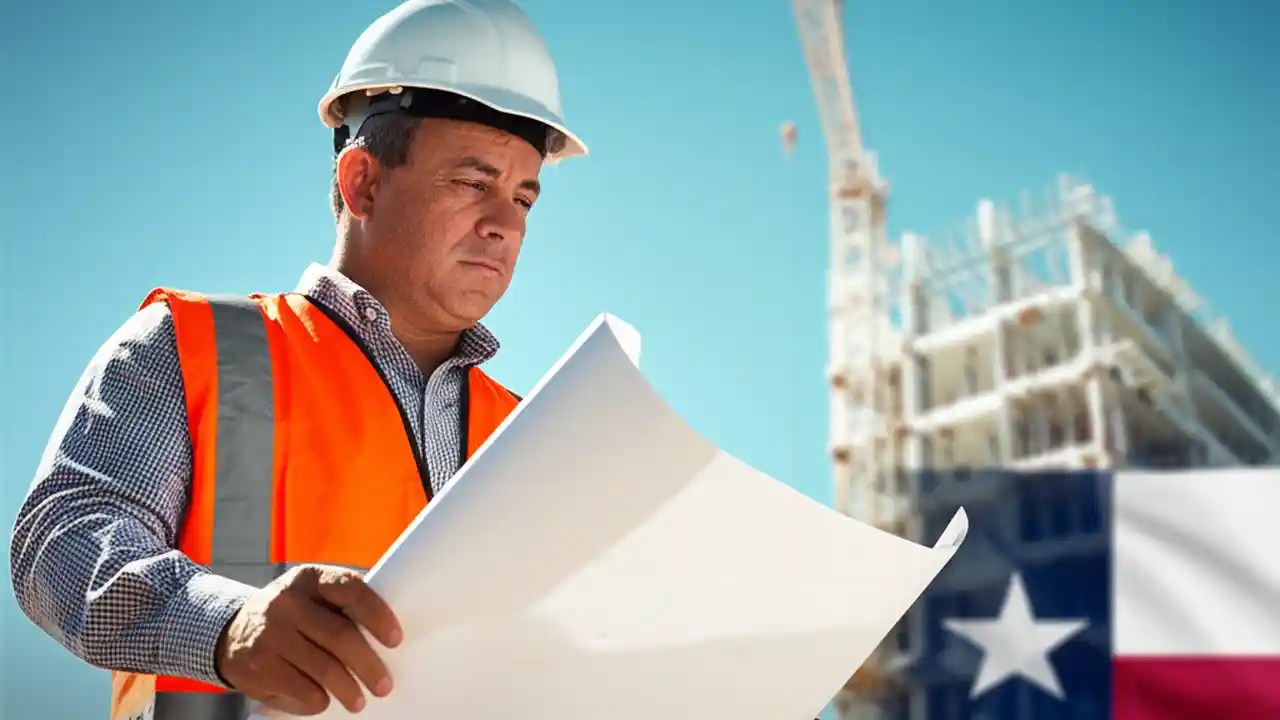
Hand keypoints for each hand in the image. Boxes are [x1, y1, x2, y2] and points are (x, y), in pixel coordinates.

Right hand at [215, 564, 403, 714]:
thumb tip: (388, 639)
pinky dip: (318, 700)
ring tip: (359, 700)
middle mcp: (288, 601)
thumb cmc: (293, 615)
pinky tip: (325, 701)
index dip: (378, 615)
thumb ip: (343, 607)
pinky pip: (300, 688)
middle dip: (368, 665)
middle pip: (340, 635)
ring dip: (348, 689)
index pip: (351, 590)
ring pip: (323, 667)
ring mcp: (270, 632)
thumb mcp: (313, 597)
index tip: (396, 640)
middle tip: (384, 685)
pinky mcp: (257, 665)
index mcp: (310, 578)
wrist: (232, 631)